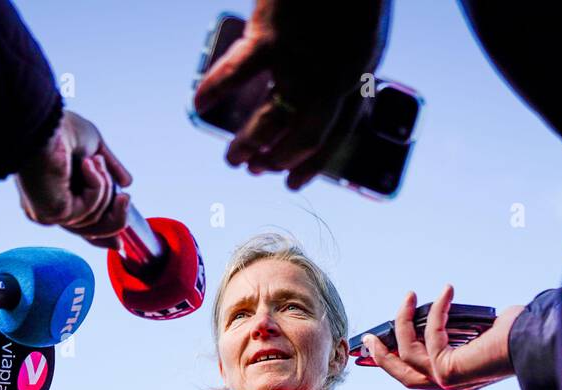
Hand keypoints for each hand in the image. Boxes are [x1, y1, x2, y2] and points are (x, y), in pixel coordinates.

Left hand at [16, 110, 132, 242]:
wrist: (45, 123)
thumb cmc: (61, 129)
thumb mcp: (94, 147)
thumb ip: (110, 169)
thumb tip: (128, 184)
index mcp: (54, 195)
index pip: (80, 224)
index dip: (102, 235)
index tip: (119, 245)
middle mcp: (49, 209)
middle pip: (91, 232)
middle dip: (116, 218)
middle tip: (126, 198)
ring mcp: (49, 214)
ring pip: (96, 218)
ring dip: (103, 186)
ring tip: (93, 161)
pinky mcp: (53, 213)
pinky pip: (90, 209)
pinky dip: (96, 183)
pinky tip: (86, 164)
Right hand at [192, 0, 389, 189]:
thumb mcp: (362, 34)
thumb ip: (344, 66)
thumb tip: (317, 96)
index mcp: (358, 75)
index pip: (336, 137)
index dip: (311, 165)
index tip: (290, 183)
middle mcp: (332, 77)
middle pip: (303, 137)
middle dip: (276, 160)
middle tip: (254, 168)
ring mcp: (302, 60)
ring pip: (270, 119)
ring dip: (248, 144)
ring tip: (232, 156)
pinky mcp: (272, 36)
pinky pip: (237, 73)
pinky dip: (214, 89)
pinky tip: (199, 104)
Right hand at [364, 285, 522, 389]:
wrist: (538, 343)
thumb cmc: (520, 335)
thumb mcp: (482, 331)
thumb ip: (459, 328)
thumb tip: (443, 309)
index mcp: (459, 378)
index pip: (419, 374)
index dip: (397, 360)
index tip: (383, 342)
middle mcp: (451, 385)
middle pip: (402, 376)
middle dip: (382, 356)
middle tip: (368, 337)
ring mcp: (448, 382)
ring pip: (407, 358)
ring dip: (402, 325)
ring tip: (408, 297)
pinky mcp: (448, 372)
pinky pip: (430, 337)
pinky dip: (437, 311)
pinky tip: (448, 291)